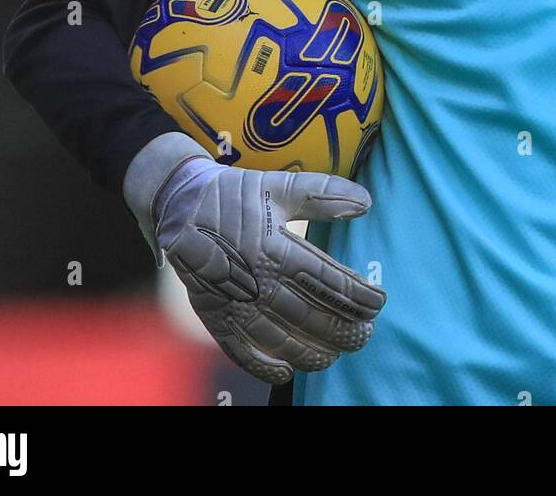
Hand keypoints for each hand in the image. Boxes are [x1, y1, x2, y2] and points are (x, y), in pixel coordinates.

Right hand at [128, 135, 384, 385]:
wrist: (177, 205)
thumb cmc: (234, 194)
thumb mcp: (279, 185)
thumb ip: (323, 194)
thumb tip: (366, 202)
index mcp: (274, 247)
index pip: (326, 280)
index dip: (355, 295)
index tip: (378, 303)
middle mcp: (255, 280)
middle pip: (308, 314)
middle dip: (341, 328)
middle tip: (365, 335)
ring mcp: (232, 301)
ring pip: (279, 336)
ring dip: (311, 350)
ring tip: (336, 354)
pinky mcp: (213, 315)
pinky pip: (238, 348)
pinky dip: (262, 364)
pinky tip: (286, 371)